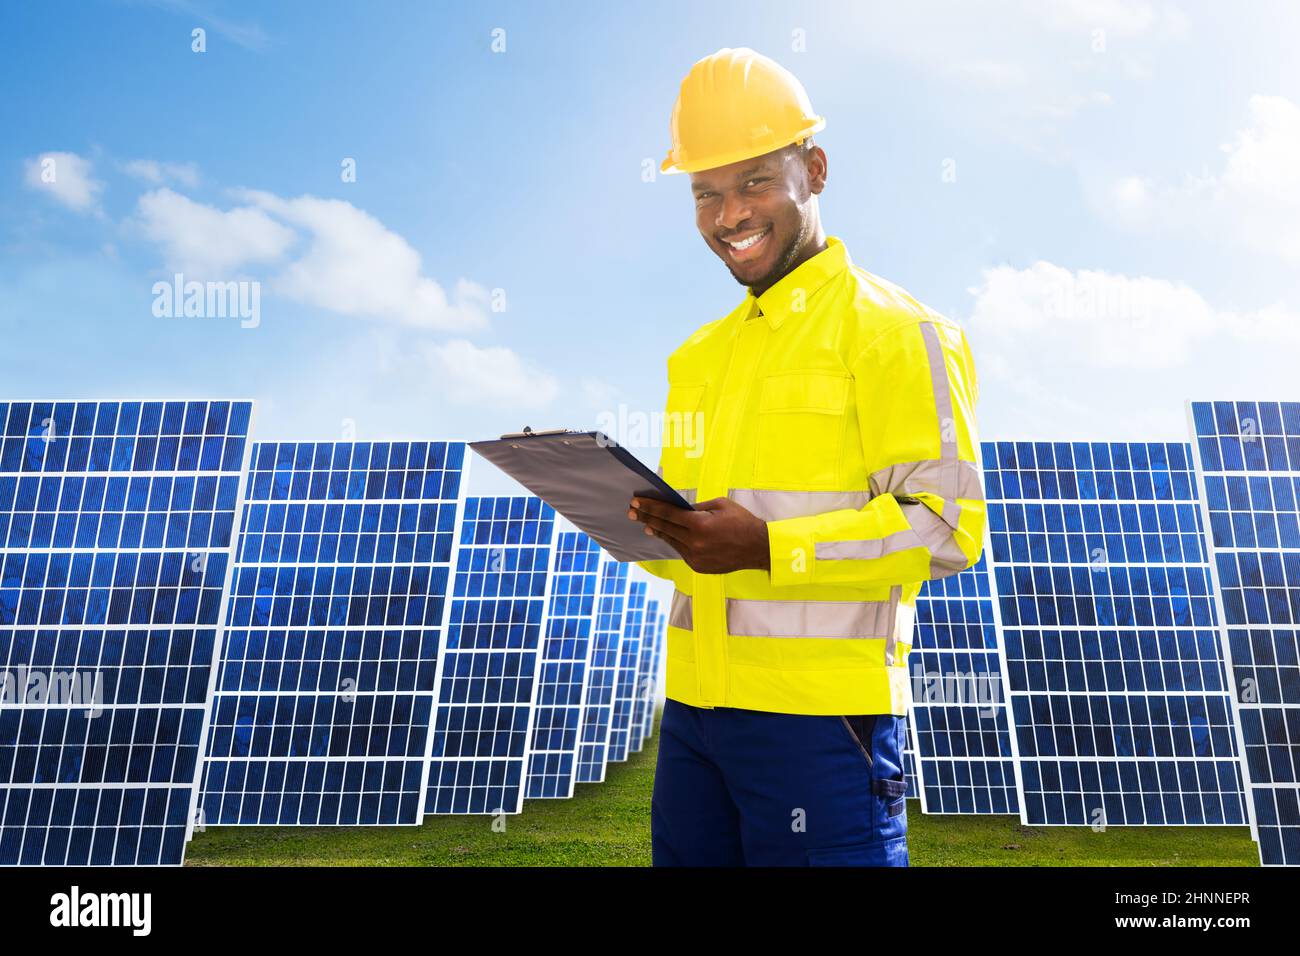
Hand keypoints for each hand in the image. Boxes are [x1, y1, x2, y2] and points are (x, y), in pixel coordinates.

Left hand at [627, 496, 769, 573]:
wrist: (758, 548)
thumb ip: (696, 507)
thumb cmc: (741, 522)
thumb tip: (677, 508)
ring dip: (658, 532)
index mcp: (699, 524)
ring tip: (646, 524)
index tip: (636, 502)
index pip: (667, 514)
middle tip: (632, 512)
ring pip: (671, 541)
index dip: (649, 507)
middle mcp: (694, 543)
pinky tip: (666, 536)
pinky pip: (681, 551)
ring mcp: (695, 557)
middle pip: (664, 528)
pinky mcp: (698, 567)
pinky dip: (675, 542)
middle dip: (646, 518)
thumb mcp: (719, 504)